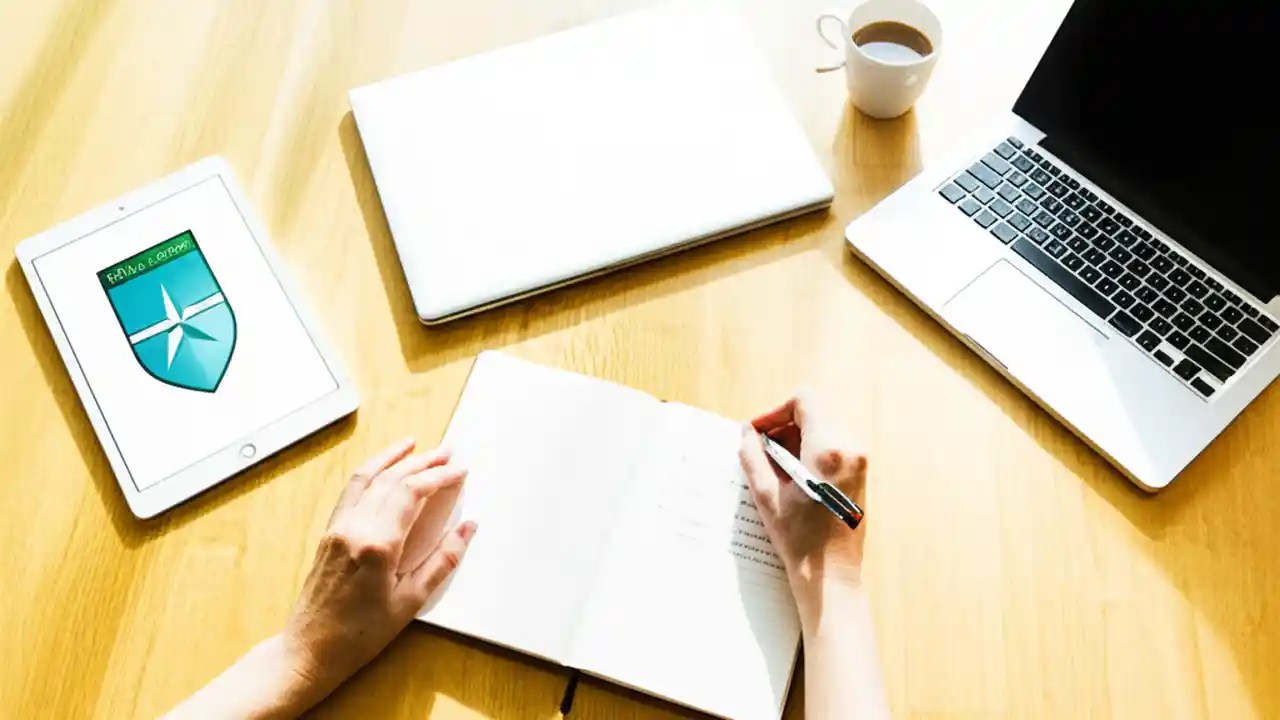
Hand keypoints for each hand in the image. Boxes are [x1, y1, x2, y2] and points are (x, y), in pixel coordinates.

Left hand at [281, 438, 476, 700]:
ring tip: (416, 445)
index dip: (439, 477)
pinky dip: (371, 471)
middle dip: (424, 462)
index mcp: (377, 544)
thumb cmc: (359, 634)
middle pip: (392, 479)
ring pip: (369, 478)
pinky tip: (382, 466)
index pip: (412, 493)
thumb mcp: (411, 601)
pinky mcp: (329, 532)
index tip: (460, 471)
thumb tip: (467, 529)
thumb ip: (442, 561)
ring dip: (395, 458)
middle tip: (449, 453)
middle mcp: (354, 528)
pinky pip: (351, 490)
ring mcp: (338, 527)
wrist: (310, 650)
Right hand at [739, 393, 867, 594]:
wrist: (831, 575)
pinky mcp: (860, 473)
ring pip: (824, 427)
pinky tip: (794, 477)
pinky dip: (811, 450)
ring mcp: (859, 461)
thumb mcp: (766, 495)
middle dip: (785, 426)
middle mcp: (850, 449)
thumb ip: (753, 456)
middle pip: (815, 412)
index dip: (777, 411)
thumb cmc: (800, 539)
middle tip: (764, 452)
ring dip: (797, 439)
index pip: (805, 400)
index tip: (760, 433)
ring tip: (776, 468)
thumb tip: (747, 433)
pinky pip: (833, 445)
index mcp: (827, 449)